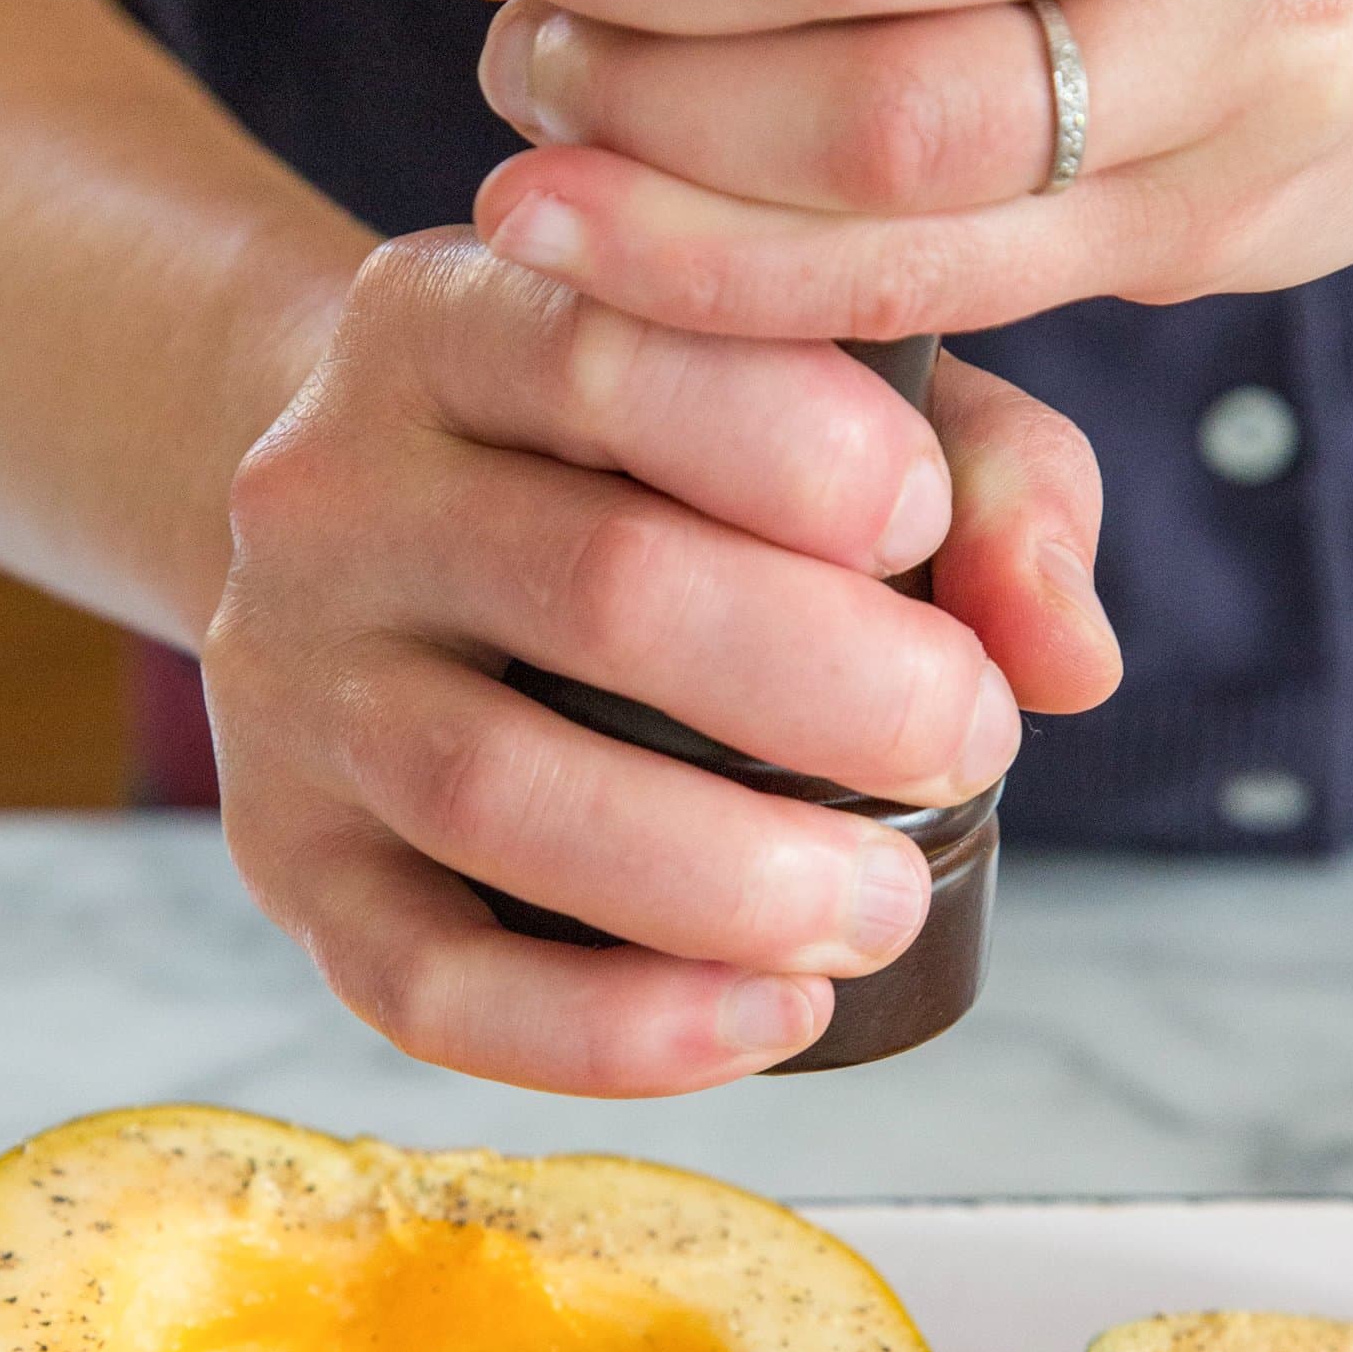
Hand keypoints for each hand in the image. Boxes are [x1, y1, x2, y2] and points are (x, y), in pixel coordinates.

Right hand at [201, 232, 1115, 1095]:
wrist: (351, 527)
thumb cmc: (632, 459)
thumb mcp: (795, 392)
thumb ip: (976, 474)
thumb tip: (1066, 657)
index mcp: (451, 323)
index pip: (614, 353)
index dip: (807, 447)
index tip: (924, 525)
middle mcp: (333, 495)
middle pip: (593, 585)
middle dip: (829, 688)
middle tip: (970, 744)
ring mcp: (289, 688)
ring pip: (494, 790)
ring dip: (726, 876)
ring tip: (880, 907)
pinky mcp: (285, 864)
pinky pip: (423, 979)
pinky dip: (604, 1028)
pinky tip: (763, 1021)